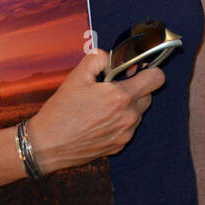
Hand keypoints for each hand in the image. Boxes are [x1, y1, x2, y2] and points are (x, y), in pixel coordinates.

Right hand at [25, 50, 165, 174]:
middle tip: (112, 87)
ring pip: (138, 112)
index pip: (157, 78)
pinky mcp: (119, 146)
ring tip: (102, 105)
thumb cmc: (61, 111)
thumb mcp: (77, 76)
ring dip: (127, 106)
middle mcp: (128, 117)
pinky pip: (128, 128)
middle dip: (135, 88)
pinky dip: (120, 121)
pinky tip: (99, 120)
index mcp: (121, 97)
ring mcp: (125, 134)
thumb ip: (99, 58)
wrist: (47, 145)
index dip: (149, 70)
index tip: (136, 70)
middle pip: (148, 95)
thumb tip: (112, 57)